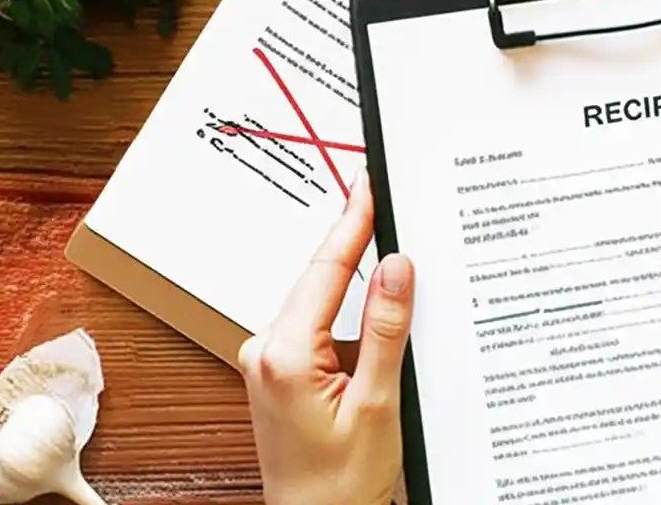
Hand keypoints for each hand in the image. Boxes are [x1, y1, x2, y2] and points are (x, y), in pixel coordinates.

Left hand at [238, 172, 415, 504]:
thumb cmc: (341, 482)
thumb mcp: (378, 403)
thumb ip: (385, 330)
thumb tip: (395, 268)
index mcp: (284, 355)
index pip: (326, 270)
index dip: (354, 223)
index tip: (370, 185)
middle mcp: (264, 350)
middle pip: (320, 279)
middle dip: (360, 243)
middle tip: (391, 201)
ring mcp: (267, 359)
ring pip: (320, 299)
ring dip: (355, 279)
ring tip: (394, 250)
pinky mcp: (278, 369)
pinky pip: (316, 322)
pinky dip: (347, 310)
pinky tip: (376, 305)